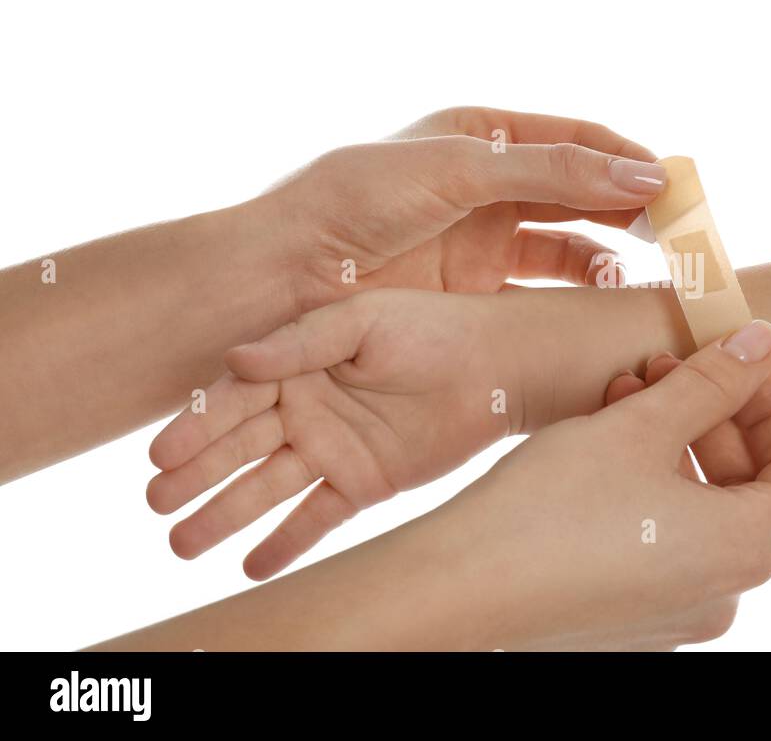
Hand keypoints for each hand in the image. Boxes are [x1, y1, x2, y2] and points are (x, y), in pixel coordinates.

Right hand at [148, 288, 526, 579]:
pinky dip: (286, 543)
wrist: (495, 366)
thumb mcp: (362, 320)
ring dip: (225, 515)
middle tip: (157, 502)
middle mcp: (306, 409)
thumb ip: (299, 342)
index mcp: (297, 365)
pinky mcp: (364, 483)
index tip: (161, 455)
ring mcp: (333, 449)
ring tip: (181, 544)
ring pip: (268, 488)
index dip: (197, 426)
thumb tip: (232, 360)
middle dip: (197, 476)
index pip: (235, 399)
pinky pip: (317, 517)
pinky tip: (251, 567)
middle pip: (241, 448)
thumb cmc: (430, 328)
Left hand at [262, 106, 663, 312]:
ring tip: (650, 267)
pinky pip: (542, 285)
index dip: (627, 157)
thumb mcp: (461, 169)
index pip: (575, 139)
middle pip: (580, 189)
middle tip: (679, 228)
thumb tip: (646, 171)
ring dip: (611, 250)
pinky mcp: (474, 292)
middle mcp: (487, 185)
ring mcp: (482, 239)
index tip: (676, 183)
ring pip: (568, 240)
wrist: (281, 279)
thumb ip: (553, 169)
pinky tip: (603, 295)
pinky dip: (578, 289)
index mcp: (480, 135)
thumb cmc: (357, 203)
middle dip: (631, 204)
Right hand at [437, 319, 770, 649]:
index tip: (733, 366)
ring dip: (673, 446)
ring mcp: (676, 616)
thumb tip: (765, 344)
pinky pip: (663, 545)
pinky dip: (647, 491)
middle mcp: (725, 595)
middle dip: (712, 417)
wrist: (454, 592)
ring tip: (619, 398)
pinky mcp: (630, 622)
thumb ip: (714, 382)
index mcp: (748, 549)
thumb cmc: (551, 509)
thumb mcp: (640, 426)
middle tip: (661, 368)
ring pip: (701, 512)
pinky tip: (597, 449)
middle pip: (752, 490)